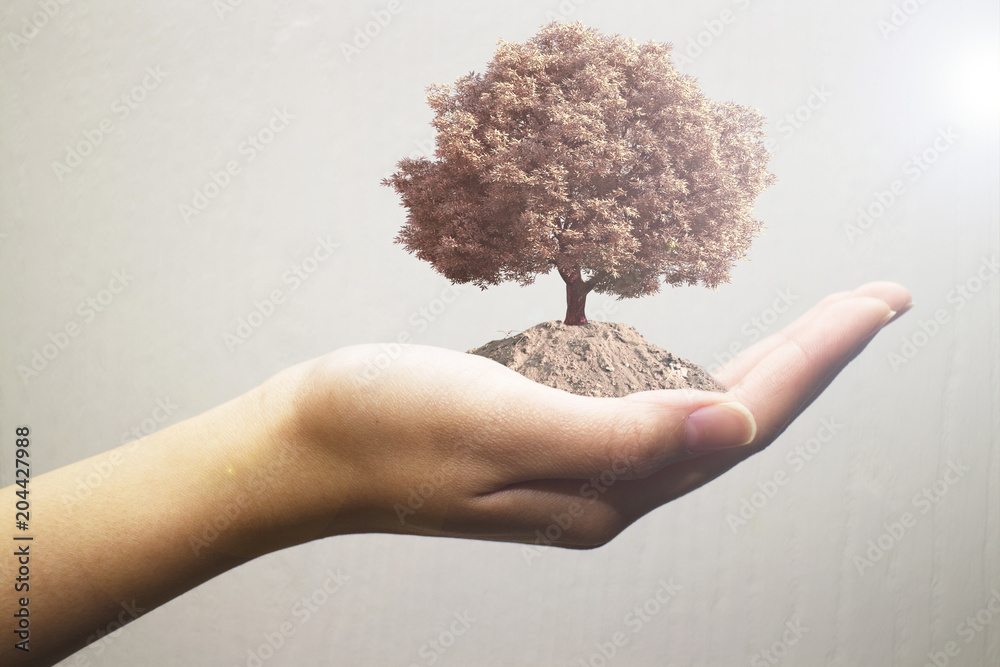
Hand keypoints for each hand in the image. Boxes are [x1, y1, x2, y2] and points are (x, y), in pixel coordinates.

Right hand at [275, 282, 911, 548]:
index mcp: (603, 489)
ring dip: (760, 364)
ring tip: (816, 326)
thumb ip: (617, 431)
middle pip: (734, 419)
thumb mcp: (500, 421)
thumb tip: (732, 423)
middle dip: (811, 359)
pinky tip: (697, 349)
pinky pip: (640, 403)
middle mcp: (605, 486)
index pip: (739, 419)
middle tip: (871, 303)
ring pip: (695, 414)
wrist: (304, 448)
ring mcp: (576, 465)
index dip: (816, 360)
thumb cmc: (384, 428)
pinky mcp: (547, 436)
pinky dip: (684, 367)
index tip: (876, 305)